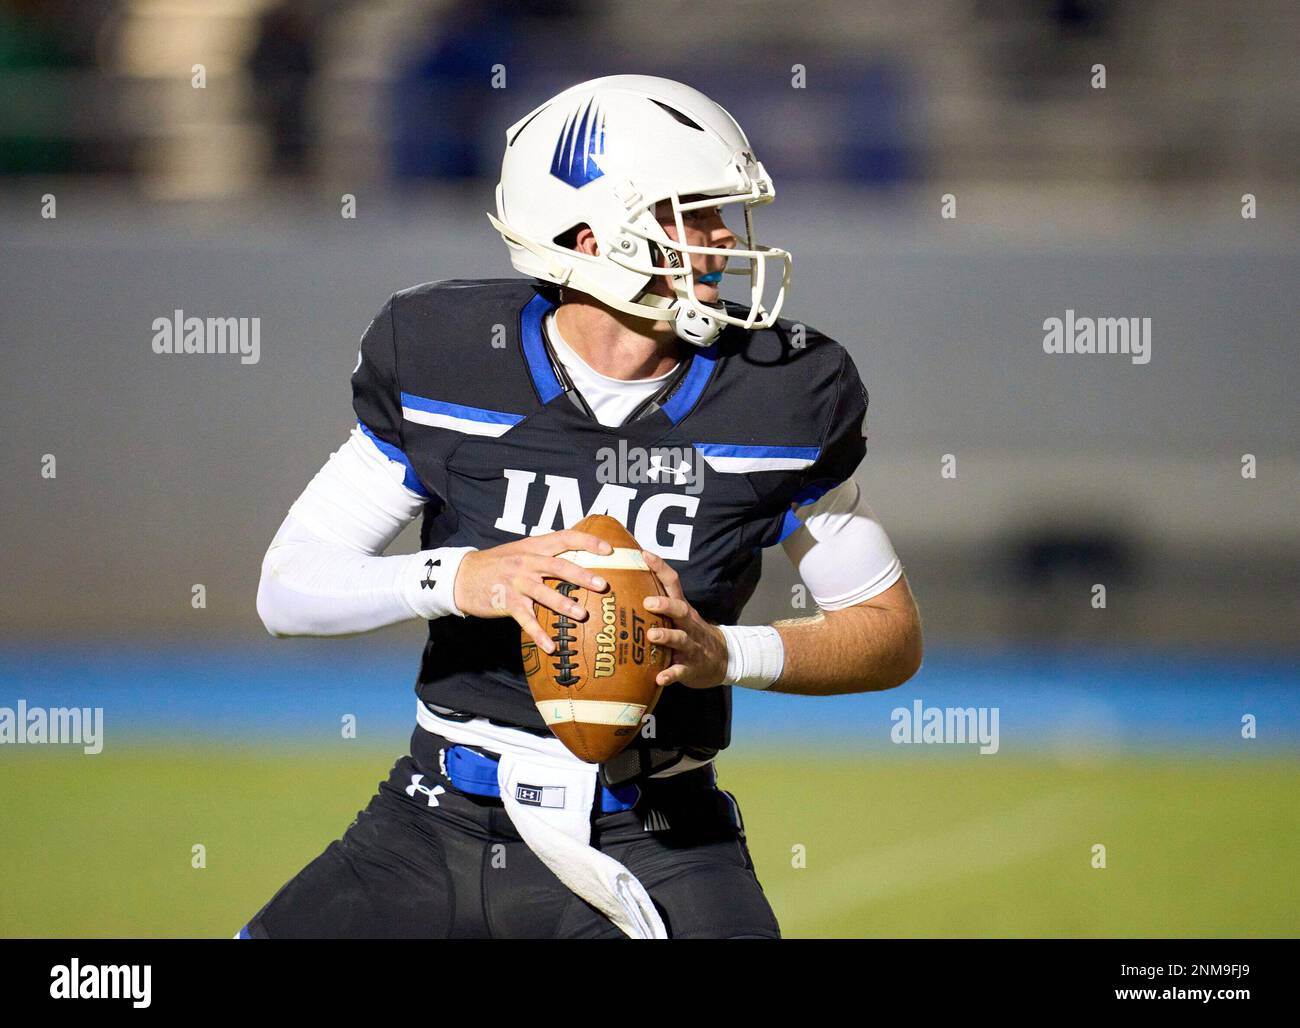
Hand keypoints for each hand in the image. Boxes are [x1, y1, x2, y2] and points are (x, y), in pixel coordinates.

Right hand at [453, 531, 611, 653]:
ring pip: (544, 593)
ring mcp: (516, 583)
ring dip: (563, 604)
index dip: (587, 542)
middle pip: (558, 567)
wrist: (462, 576)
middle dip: (582, 576)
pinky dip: (538, 635)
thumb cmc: (498, 563)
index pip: (565, 538)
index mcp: (534, 547)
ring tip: (582, 615)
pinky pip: (526, 620)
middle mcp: (527, 562)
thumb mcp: (522, 550)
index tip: (608, 550)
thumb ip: (547, 553)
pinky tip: (551, 647)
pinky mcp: (507, 603)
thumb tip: (580, 556)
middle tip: (603, 585)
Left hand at [641, 550, 727, 689]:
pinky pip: (679, 671)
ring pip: (680, 639)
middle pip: (679, 609)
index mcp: (682, 609)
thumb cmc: (691, 633)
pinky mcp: (690, 667)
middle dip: (665, 604)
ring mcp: (691, 646)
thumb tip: (627, 582)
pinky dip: (670, 674)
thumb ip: (660, 601)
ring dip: (667, 636)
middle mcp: (688, 624)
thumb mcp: (681, 615)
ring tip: (652, 635)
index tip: (644, 554)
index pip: (673, 583)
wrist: (724, 659)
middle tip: (648, 601)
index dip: (660, 567)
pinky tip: (659, 678)